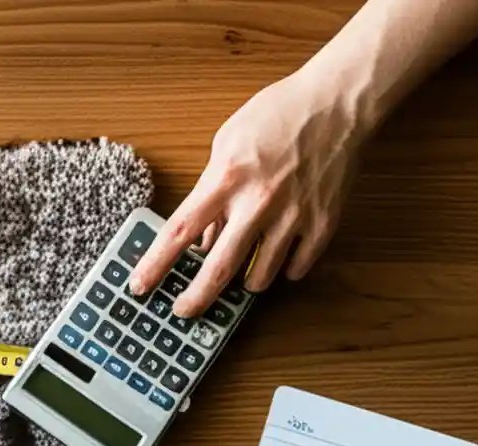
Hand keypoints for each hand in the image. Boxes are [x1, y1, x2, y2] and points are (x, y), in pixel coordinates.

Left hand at [130, 70, 367, 315]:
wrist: (338, 103)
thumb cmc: (278, 115)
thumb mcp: (227, 142)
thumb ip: (210, 190)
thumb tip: (203, 237)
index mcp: (226, 178)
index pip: (180, 231)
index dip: (155, 264)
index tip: (139, 286)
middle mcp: (257, 202)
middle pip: (218, 269)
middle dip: (196, 298)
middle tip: (183, 310)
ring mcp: (292, 217)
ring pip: (259, 277)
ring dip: (244, 281)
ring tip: (240, 271)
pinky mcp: (322, 224)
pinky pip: (295, 269)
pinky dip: (283, 270)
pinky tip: (278, 257)